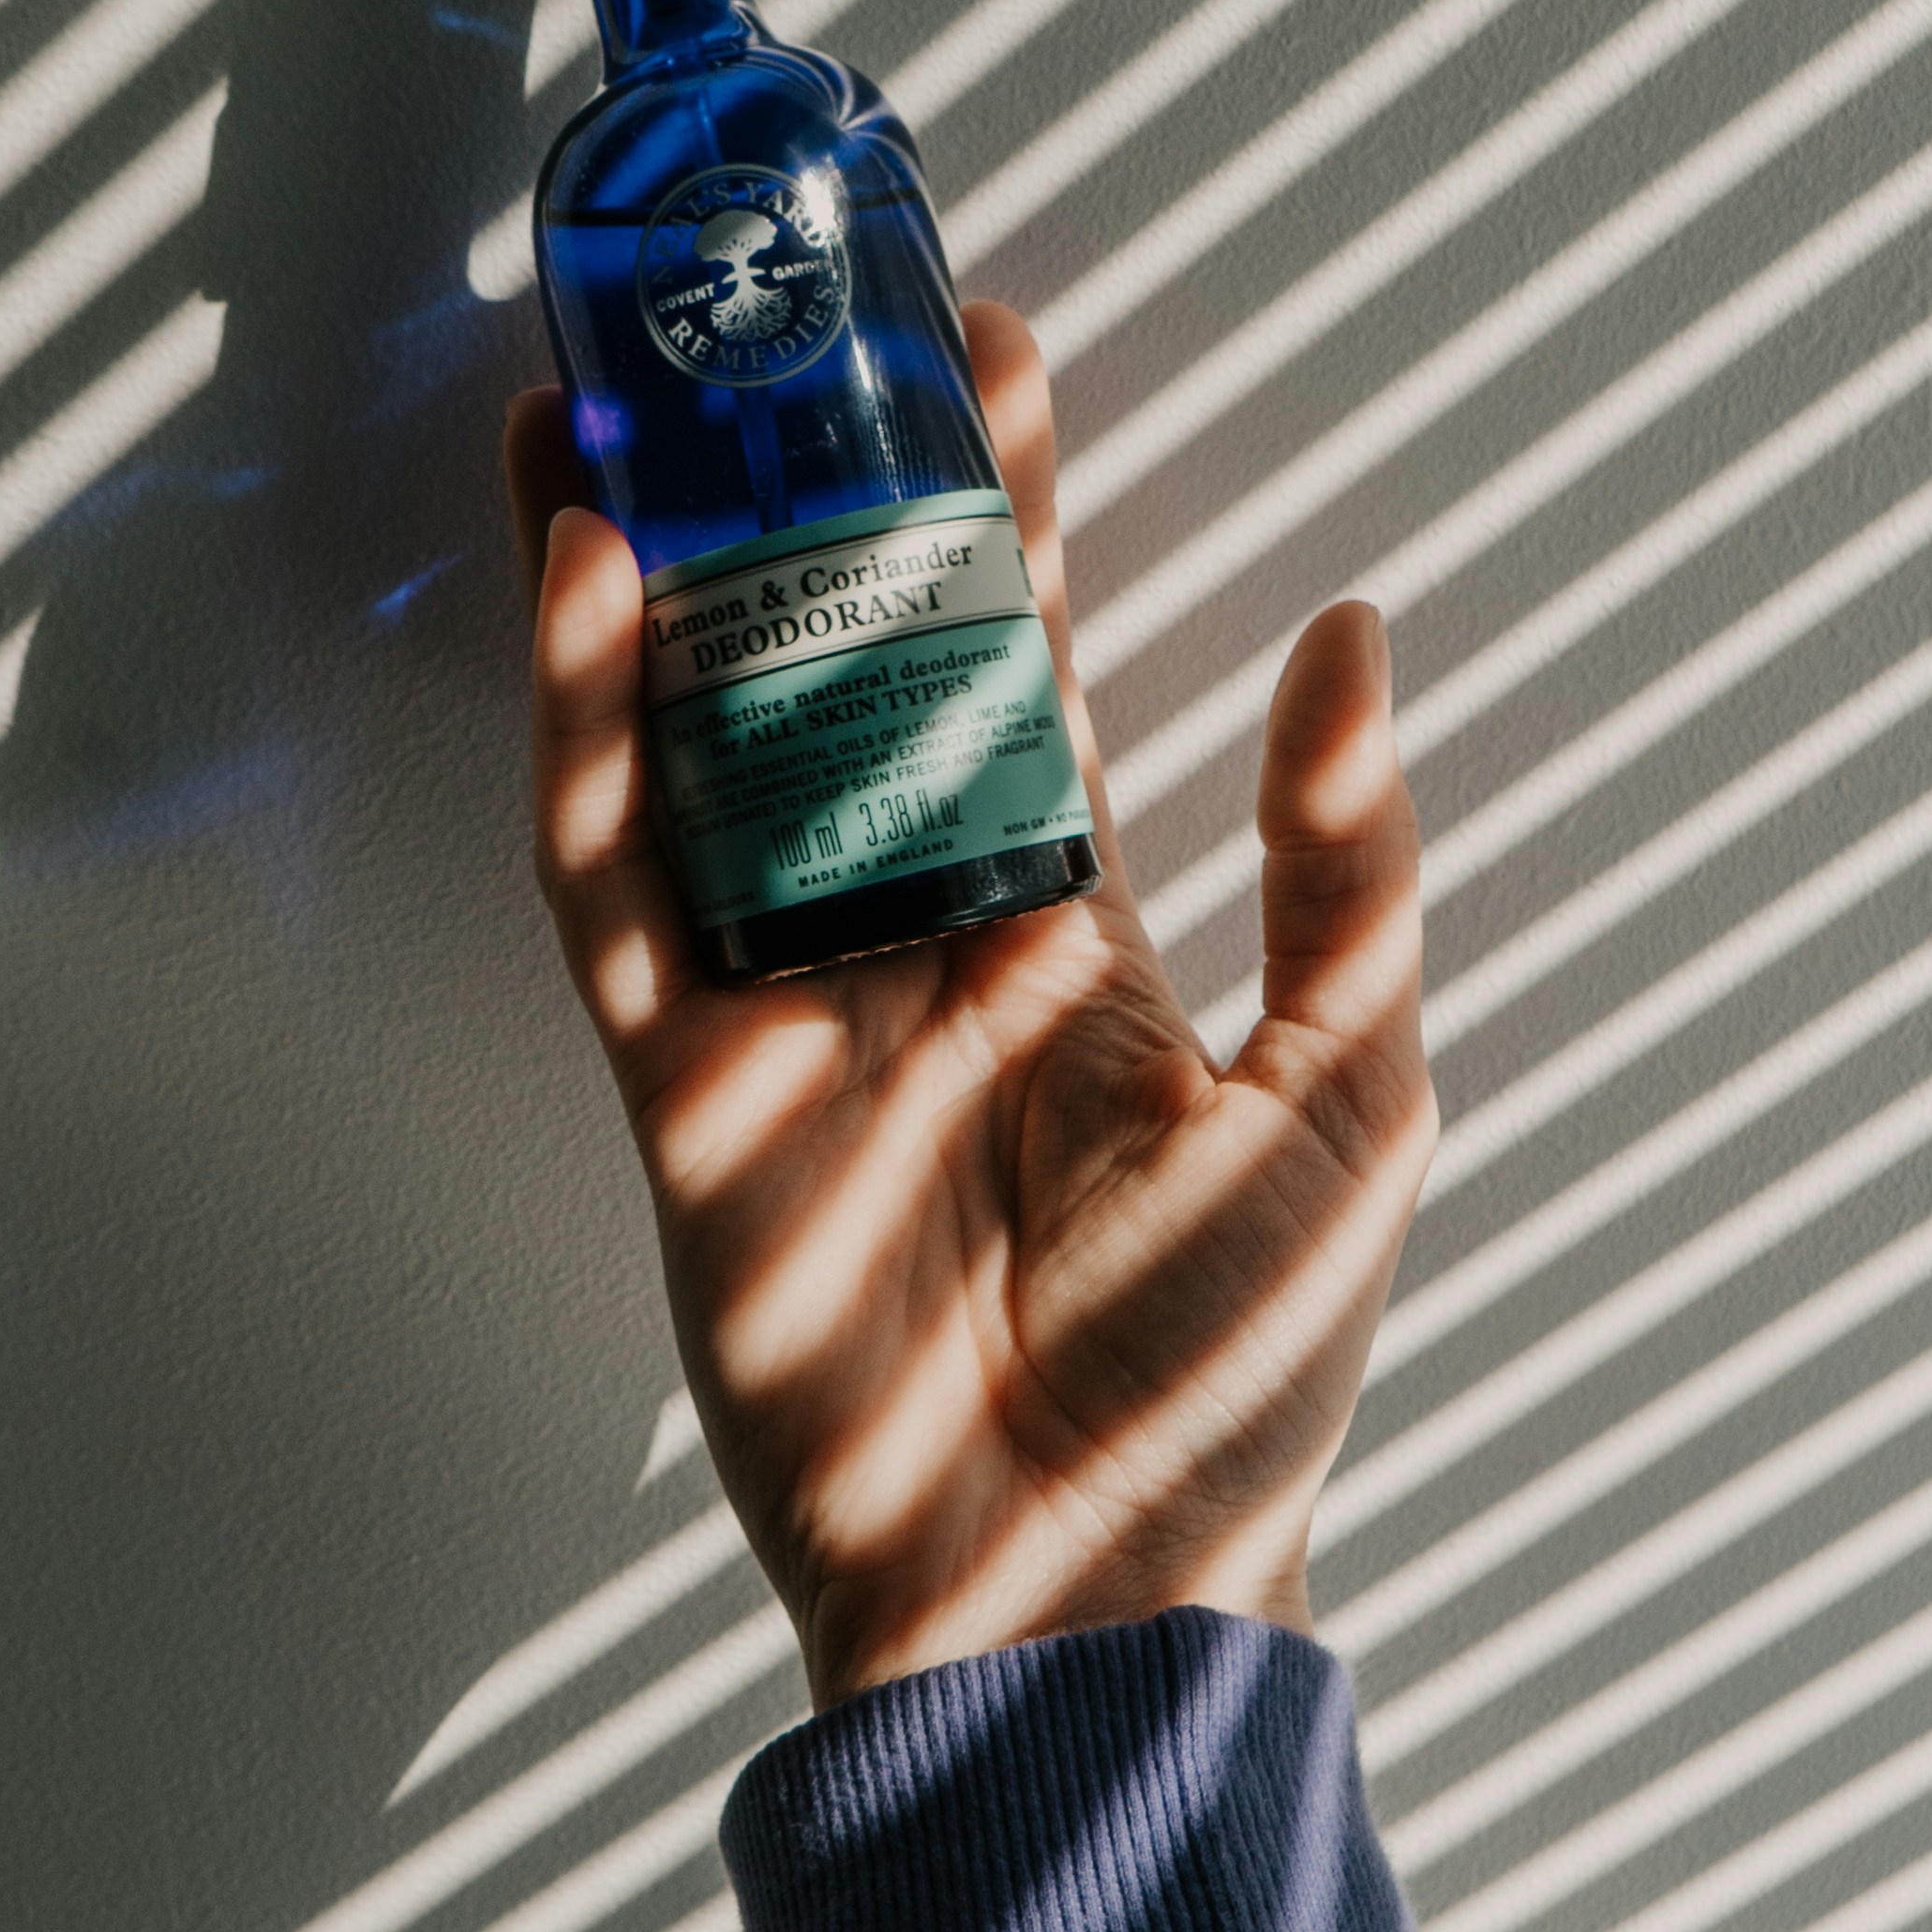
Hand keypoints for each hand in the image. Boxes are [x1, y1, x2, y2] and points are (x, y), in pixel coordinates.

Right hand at [504, 302, 1433, 1711]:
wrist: (1090, 1604)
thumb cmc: (1232, 1377)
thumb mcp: (1350, 1087)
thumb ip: (1338, 855)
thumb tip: (1349, 620)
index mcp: (1061, 928)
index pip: (1013, 665)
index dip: (1001, 507)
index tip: (994, 346)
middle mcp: (903, 936)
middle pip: (826, 665)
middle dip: (800, 498)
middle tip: (784, 326)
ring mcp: (780, 1000)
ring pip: (687, 742)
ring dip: (646, 575)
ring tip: (623, 404)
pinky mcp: (681, 1082)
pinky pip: (613, 875)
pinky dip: (581, 725)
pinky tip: (580, 574)